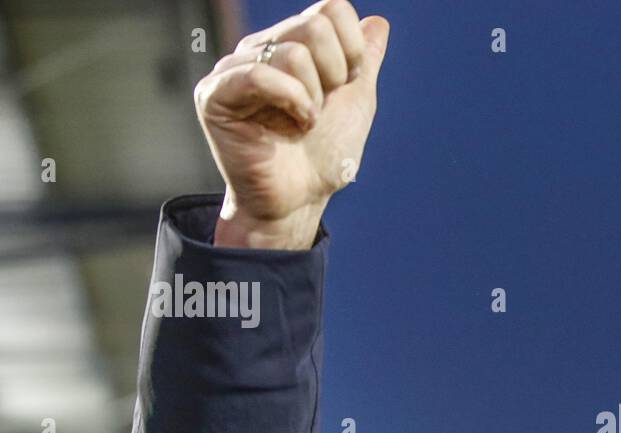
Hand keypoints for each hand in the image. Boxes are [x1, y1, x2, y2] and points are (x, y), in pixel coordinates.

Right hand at [194, 0, 389, 247]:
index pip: (331, 8)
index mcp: (294, 44)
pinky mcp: (215, 93)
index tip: (346, 86)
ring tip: (303, 123)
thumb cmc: (324, 156)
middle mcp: (262, 49)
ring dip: (312, 98)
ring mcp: (235, 68)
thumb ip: (365, 60)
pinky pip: (259, 75)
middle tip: (321, 109)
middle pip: (315, 26)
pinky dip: (290, 101)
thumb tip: (378, 22)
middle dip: (334, 75)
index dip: (352, 48)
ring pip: (292, 53)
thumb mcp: (356, 102)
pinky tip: (294, 124)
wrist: (301, 199)